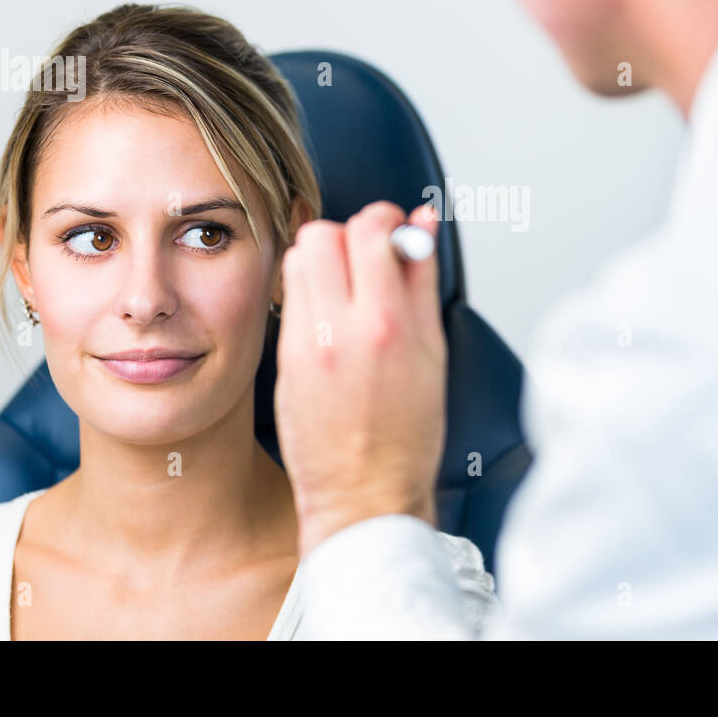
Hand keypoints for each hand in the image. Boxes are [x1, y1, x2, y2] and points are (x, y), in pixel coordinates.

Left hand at [273, 201, 445, 557]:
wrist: (364, 496)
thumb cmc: (408, 435)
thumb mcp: (433, 352)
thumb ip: (423, 280)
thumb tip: (421, 225)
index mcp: (386, 325)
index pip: (368, 230)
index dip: (385, 220)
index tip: (396, 231)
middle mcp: (338, 330)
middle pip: (322, 234)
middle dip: (349, 234)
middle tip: (370, 257)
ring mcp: (304, 344)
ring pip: (298, 260)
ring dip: (326, 259)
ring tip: (352, 289)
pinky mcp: (284, 359)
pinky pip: (291, 299)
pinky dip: (313, 294)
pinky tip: (335, 320)